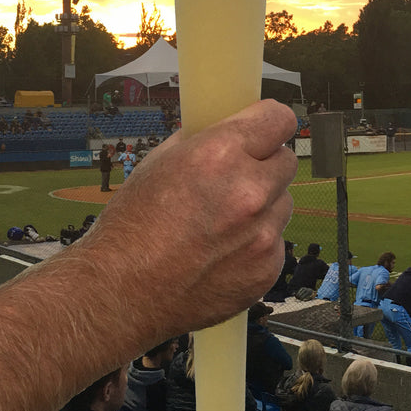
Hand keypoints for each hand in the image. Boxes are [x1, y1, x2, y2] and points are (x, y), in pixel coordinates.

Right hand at [82, 98, 296, 340]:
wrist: (123, 291)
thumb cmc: (131, 228)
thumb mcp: (158, 164)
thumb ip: (201, 143)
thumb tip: (223, 128)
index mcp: (220, 155)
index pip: (279, 119)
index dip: (271, 123)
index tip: (265, 130)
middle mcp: (249, 192)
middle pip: (287, 161)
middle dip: (265, 166)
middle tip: (237, 179)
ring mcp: (263, 234)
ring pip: (283, 203)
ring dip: (264, 207)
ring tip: (223, 223)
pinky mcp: (267, 268)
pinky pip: (276, 243)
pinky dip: (257, 243)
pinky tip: (223, 252)